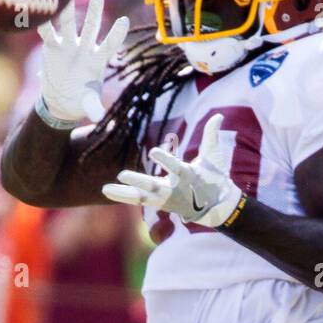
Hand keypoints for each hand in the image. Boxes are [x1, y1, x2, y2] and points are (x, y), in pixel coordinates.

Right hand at [36, 0, 128, 124]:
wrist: (61, 101)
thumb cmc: (80, 99)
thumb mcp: (87, 104)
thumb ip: (93, 107)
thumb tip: (98, 117)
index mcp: (98, 60)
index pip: (110, 44)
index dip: (117, 34)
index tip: (125, 20)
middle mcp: (85, 48)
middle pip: (91, 27)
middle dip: (94, 12)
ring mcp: (68, 45)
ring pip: (68, 24)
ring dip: (68, 10)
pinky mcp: (53, 48)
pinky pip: (48, 34)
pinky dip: (44, 24)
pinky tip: (40, 11)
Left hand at [102, 113, 244, 227]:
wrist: (216, 207)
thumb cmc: (214, 178)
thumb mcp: (214, 156)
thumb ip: (212, 136)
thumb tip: (218, 115)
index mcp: (188, 176)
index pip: (175, 167)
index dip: (165, 159)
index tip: (153, 151)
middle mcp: (175, 190)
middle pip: (154, 187)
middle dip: (138, 181)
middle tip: (121, 174)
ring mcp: (166, 199)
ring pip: (142, 198)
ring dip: (123, 194)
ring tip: (104, 189)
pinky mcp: (159, 204)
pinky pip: (139, 201)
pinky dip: (124, 196)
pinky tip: (107, 192)